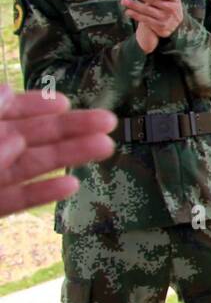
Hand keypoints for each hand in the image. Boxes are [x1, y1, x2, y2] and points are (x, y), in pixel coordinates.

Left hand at [0, 85, 115, 217]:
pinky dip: (42, 193)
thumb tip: (14, 122)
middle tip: (109, 121)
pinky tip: (72, 186)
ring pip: (29, 166)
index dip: (33, 105)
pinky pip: (16, 200)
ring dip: (68, 156)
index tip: (64, 102)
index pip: (5, 112)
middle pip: (27, 136)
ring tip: (106, 147)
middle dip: (67, 128)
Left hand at [122, 0, 184, 45]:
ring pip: (148, 10)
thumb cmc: (170, 3)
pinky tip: (128, 11)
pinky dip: (136, 16)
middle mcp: (172, 9)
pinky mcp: (160, 26)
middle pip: (154, 0)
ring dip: (134, 5)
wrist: (175, 25)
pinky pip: (146, 20)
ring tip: (123, 1)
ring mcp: (166, 18)